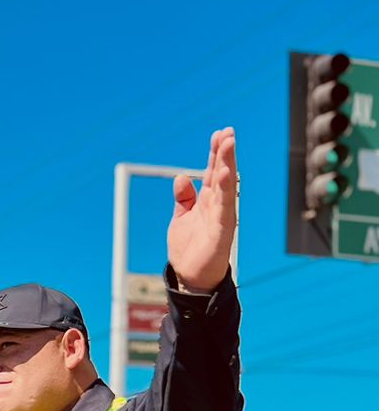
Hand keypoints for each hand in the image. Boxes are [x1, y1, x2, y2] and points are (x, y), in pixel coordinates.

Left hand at [167, 127, 236, 292]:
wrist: (192, 278)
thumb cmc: (190, 249)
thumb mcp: (181, 218)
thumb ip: (183, 198)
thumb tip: (182, 177)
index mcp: (207, 202)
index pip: (213, 172)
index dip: (215, 153)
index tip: (219, 133)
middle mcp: (217, 206)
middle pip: (222, 174)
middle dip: (224, 152)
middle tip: (228, 131)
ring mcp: (221, 217)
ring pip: (226, 186)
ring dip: (228, 164)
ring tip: (229, 143)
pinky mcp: (222, 230)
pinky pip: (225, 207)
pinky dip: (226, 190)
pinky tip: (227, 174)